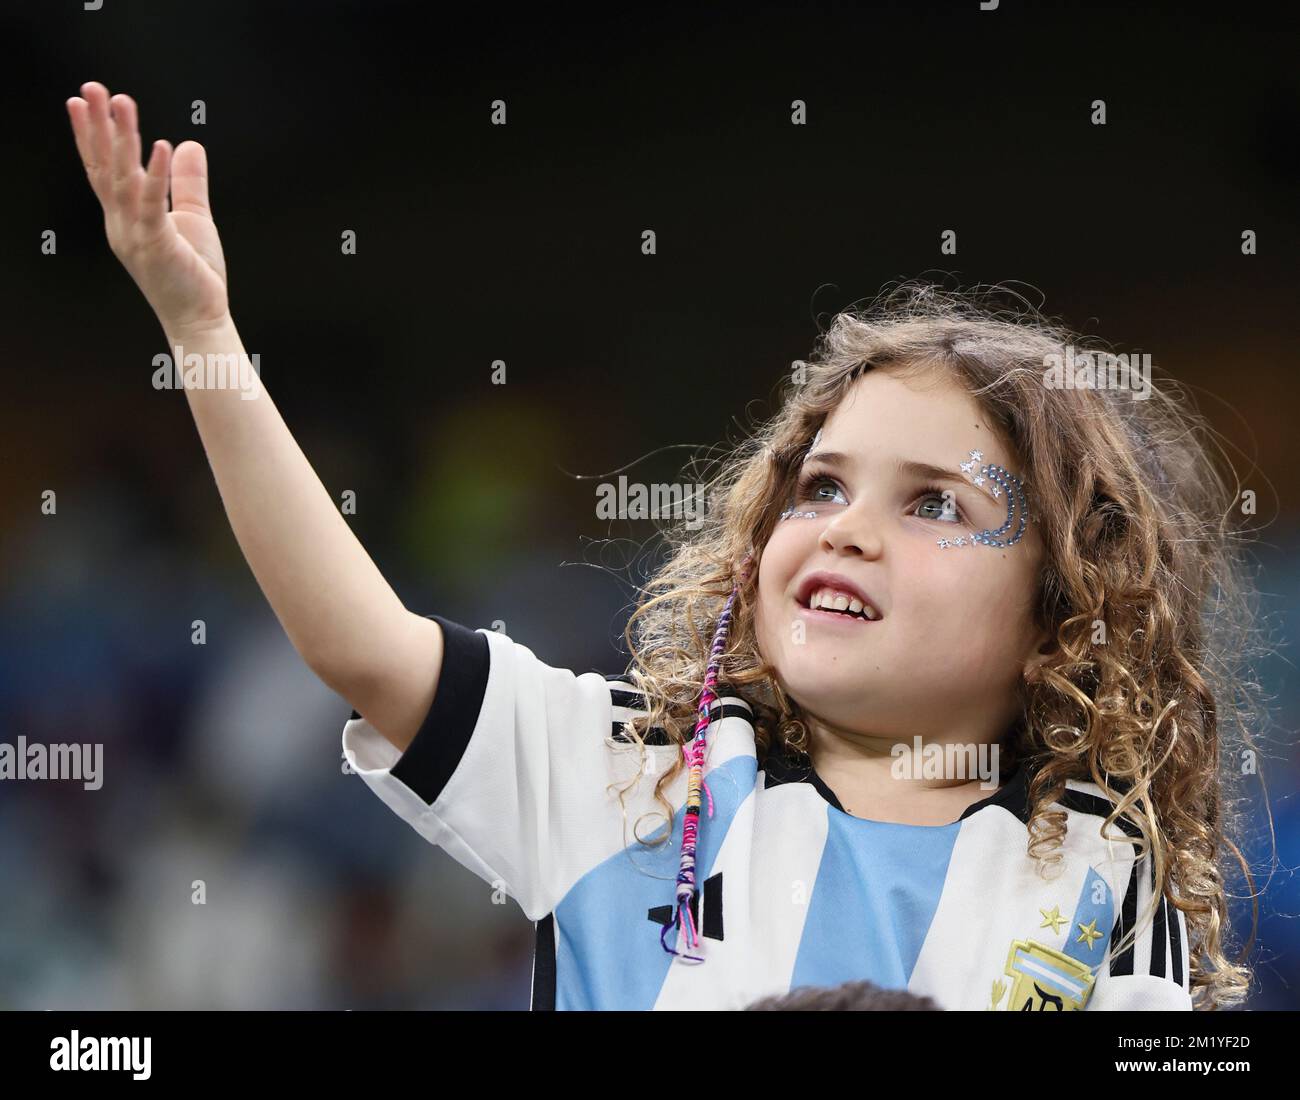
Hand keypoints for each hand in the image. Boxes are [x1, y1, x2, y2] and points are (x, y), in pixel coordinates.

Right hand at [67, 82, 230, 336]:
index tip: (82, 101)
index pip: (102, 170)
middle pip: (105, 167)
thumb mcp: (193, 218)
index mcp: (125, 217)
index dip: (92, 135)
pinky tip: (160, 145)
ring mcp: (134, 234)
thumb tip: (188, 143)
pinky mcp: (156, 245)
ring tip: (121, 102)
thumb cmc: (194, 273)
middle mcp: (121, 223)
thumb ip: (187, 182)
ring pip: (123, 178)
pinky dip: (155, 174)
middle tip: (91, 87)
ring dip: (122, 139)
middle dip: (98, 126)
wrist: (200, 318)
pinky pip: (152, 203)